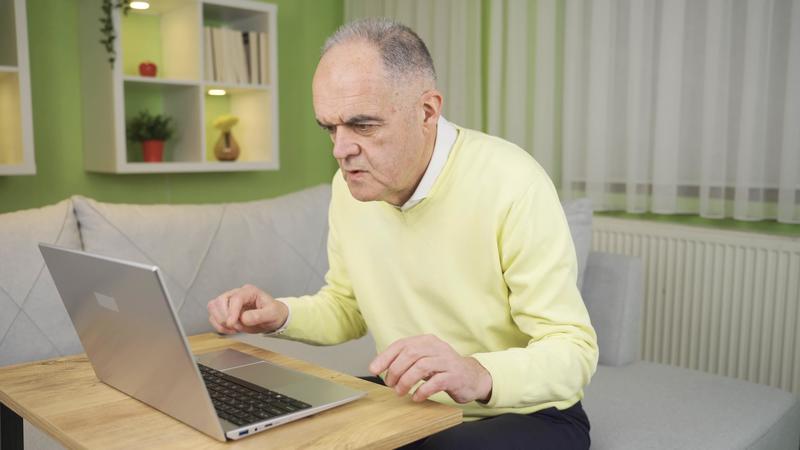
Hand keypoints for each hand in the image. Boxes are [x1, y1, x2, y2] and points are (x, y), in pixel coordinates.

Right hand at [207, 284, 287, 334]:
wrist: (272, 318)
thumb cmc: (273, 313)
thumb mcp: (272, 314)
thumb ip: (259, 316)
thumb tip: (244, 318)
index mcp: (249, 291)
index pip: (235, 298)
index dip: (232, 311)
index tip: (232, 324)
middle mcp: (237, 294)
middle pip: (220, 300)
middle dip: (225, 316)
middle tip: (236, 326)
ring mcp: (229, 302)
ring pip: (213, 307)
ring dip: (220, 321)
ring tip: (234, 328)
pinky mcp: (225, 311)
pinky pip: (213, 317)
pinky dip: (219, 326)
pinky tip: (230, 330)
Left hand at [368, 334, 492, 403]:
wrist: (472, 377)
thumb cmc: (443, 369)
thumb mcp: (424, 359)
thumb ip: (406, 360)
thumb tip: (380, 367)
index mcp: (426, 341)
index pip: (401, 344)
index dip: (385, 357)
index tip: (373, 369)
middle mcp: (437, 347)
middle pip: (410, 354)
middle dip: (395, 370)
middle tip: (390, 384)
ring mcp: (447, 361)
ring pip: (421, 366)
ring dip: (406, 381)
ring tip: (400, 392)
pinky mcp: (454, 376)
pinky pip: (435, 382)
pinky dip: (422, 391)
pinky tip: (416, 397)